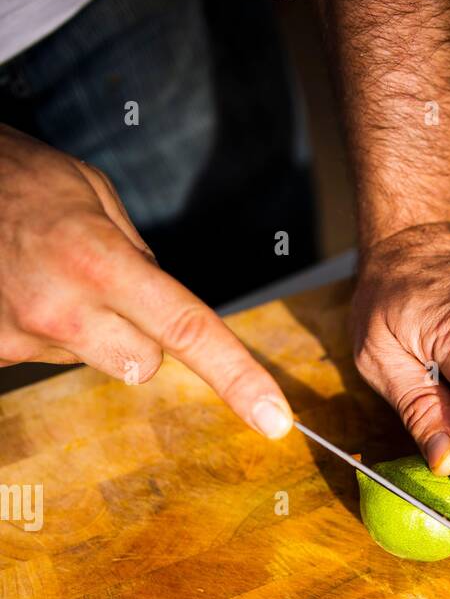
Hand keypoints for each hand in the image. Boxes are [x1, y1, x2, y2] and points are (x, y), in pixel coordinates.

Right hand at [0, 124, 292, 437]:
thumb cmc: (16, 178)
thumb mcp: (91, 194)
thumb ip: (137, 256)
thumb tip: (162, 309)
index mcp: (98, 261)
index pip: (188, 330)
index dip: (239, 377)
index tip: (274, 420)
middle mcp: (62, 310)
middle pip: (146, 366)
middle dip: (140, 336)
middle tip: (101, 287)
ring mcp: (23, 338)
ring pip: (96, 363)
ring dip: (86, 331)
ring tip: (46, 277)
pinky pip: (49, 359)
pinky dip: (44, 330)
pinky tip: (19, 290)